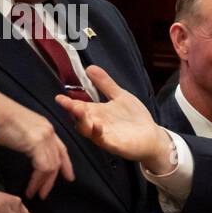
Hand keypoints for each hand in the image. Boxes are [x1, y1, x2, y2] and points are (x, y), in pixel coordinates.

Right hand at [0, 89, 74, 198]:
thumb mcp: (19, 130)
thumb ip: (28, 140)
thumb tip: (28, 153)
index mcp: (45, 127)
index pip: (61, 148)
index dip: (65, 164)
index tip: (68, 176)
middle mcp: (49, 131)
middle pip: (58, 159)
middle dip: (54, 178)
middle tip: (46, 192)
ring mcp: (45, 136)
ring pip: (52, 166)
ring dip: (44, 183)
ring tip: (36, 194)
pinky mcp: (37, 143)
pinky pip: (43, 167)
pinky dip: (38, 180)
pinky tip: (31, 188)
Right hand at [54, 66, 170, 171]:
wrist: (152, 136)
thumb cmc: (134, 117)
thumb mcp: (120, 96)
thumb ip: (105, 84)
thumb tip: (89, 67)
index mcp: (96, 112)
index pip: (78, 106)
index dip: (68, 102)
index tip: (59, 97)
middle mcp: (96, 124)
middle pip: (80, 119)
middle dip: (73, 111)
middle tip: (68, 103)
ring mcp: (105, 135)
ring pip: (88, 131)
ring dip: (83, 122)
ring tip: (80, 110)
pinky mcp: (115, 145)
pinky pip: (104, 141)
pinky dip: (99, 134)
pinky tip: (98, 125)